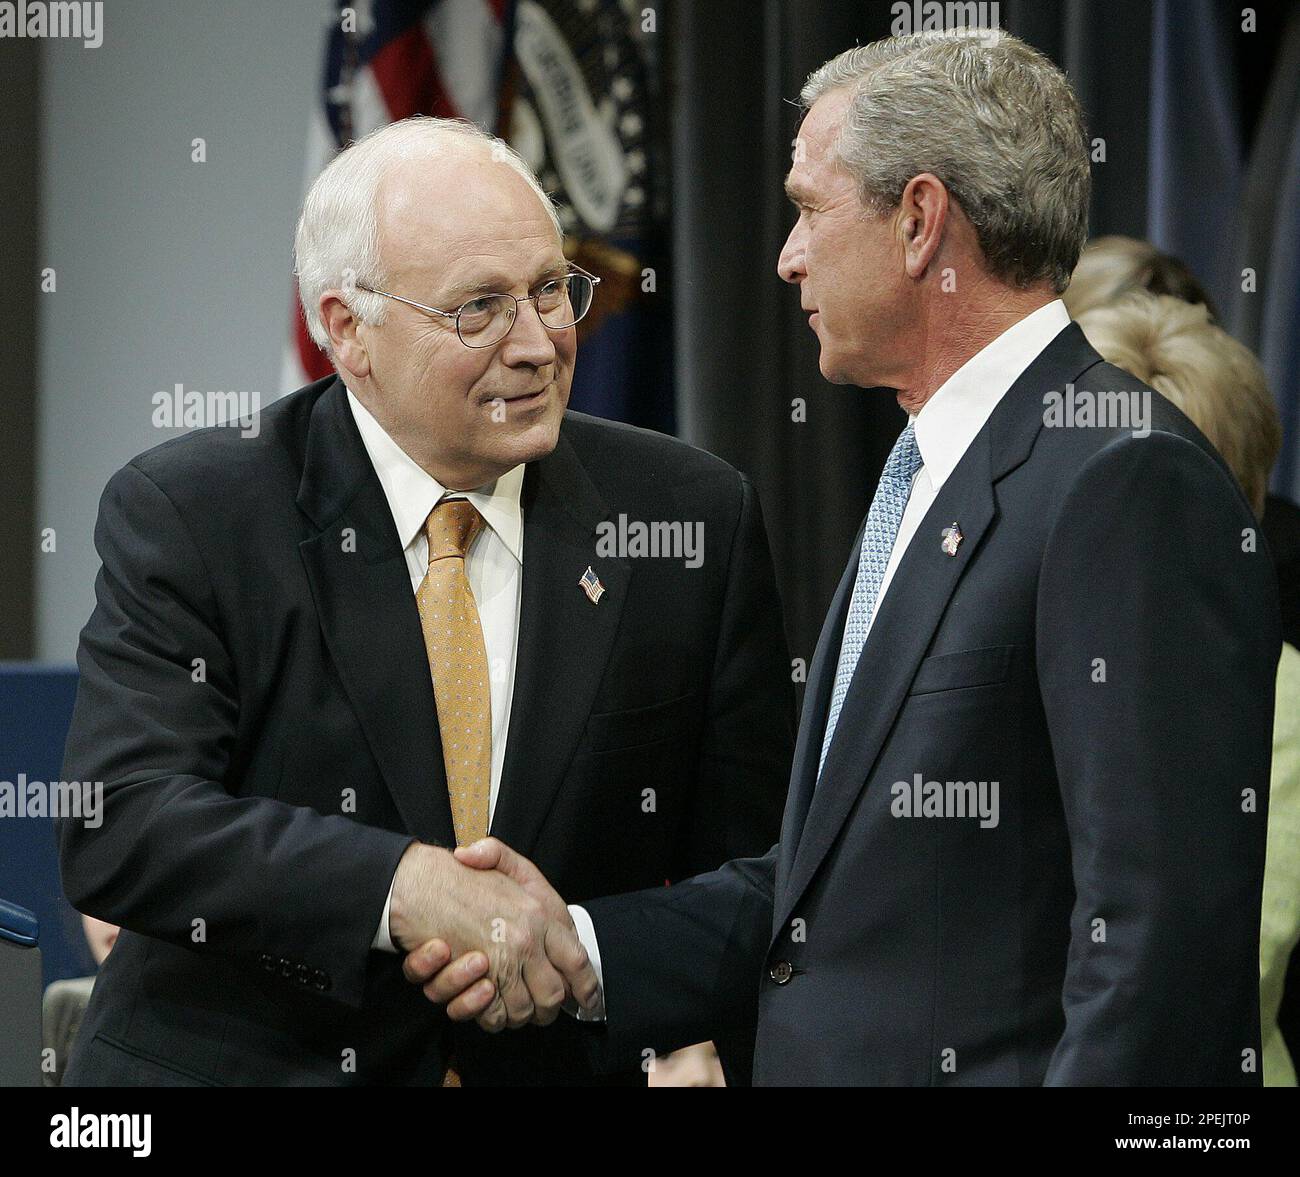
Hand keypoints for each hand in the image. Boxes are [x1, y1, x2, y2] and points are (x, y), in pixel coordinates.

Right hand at [389, 840, 595, 1030]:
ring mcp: (503, 963)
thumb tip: (534, 893)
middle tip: (539, 1009)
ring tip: (508, 1002)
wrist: (419, 886)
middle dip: (547, 1009)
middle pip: (553, 995)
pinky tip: (484, 998)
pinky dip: (489, 1015)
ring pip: (523, 1011)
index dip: (586, 985)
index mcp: (541, 914)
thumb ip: (517, 864)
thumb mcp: (499, 859)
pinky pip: (492, 1015)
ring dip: (517, 1015)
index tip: (588, 1000)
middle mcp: (527, 941)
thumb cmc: (459, 877)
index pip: (577, 959)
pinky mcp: (476, 981)